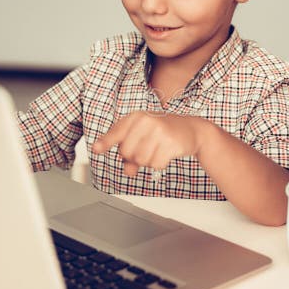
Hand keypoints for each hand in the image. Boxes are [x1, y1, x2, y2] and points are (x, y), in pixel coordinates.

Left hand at [92, 111, 208, 176]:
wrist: (192, 129)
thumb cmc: (165, 132)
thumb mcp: (145, 138)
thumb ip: (132, 154)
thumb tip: (128, 170)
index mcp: (136, 117)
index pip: (116, 132)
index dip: (105, 142)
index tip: (95, 149)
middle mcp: (146, 121)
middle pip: (127, 152)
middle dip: (135, 157)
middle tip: (147, 150)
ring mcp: (159, 131)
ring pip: (141, 160)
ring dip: (148, 161)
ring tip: (158, 150)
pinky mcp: (170, 143)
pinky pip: (155, 164)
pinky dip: (159, 164)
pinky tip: (166, 154)